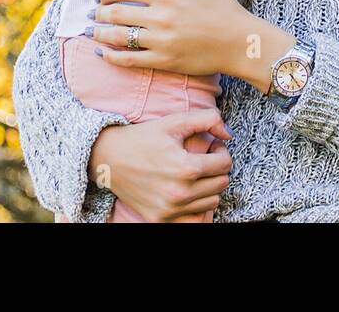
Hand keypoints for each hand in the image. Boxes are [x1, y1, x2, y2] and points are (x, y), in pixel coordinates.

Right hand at [89, 111, 232, 221]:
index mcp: (186, 168)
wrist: (109, 158)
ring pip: (211, 202)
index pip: (225, 164)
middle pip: (221, 184)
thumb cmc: (143, 137)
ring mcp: (169, 209)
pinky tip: (187, 191)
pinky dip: (196, 206)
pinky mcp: (160, 219)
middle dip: (217, 169)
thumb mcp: (174, 121)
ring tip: (194, 174)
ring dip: (208, 187)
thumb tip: (228, 135)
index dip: (221, 152)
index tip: (211, 148)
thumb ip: (208, 119)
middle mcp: (179, 193)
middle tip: (203, 159)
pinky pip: (195, 219)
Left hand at [92, 0, 294, 89]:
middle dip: (100, 12)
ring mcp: (161, 41)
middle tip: (94, 13)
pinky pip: (129, 60)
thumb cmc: (224, 7)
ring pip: (118, 36)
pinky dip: (111, 56)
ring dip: (99, 33)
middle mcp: (160, 17)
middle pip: (116, 13)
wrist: (240, 43)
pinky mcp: (164, 61)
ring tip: (93, 31)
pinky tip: (103, 53)